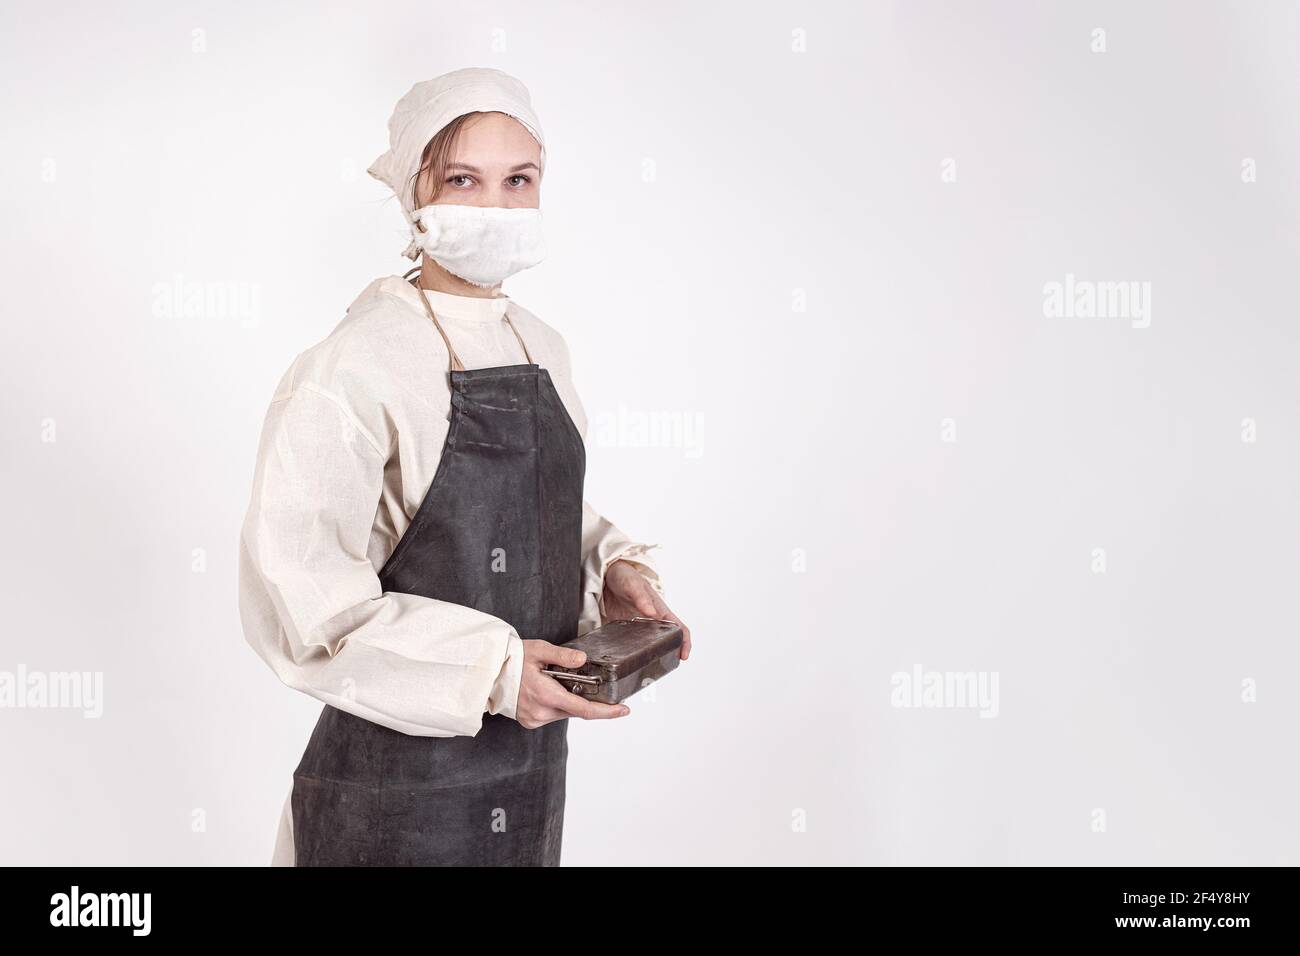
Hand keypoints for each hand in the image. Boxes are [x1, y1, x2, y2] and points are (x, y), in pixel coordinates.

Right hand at [515, 639, 631, 728]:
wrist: (487, 673)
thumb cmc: (510, 659)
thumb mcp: (538, 650)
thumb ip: (563, 656)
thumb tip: (583, 660)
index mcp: (545, 695)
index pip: (584, 709)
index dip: (607, 712)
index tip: (623, 710)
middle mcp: (541, 712)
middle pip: (576, 710)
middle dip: (586, 699)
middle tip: (588, 684)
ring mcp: (534, 719)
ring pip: (565, 712)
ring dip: (570, 700)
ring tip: (558, 682)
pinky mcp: (530, 721)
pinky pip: (553, 714)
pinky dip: (558, 703)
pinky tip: (551, 690)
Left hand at [602, 559, 692, 660]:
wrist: (606, 576)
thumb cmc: (625, 576)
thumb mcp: (633, 584)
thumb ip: (642, 598)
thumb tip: (652, 613)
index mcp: (660, 610)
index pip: (680, 628)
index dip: (685, 642)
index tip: (684, 655)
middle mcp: (653, 621)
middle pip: (668, 640)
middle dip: (670, 653)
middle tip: (665, 666)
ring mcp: (639, 627)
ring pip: (651, 645)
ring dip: (652, 655)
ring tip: (648, 667)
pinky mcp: (625, 631)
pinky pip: (632, 645)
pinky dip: (634, 653)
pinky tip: (628, 659)